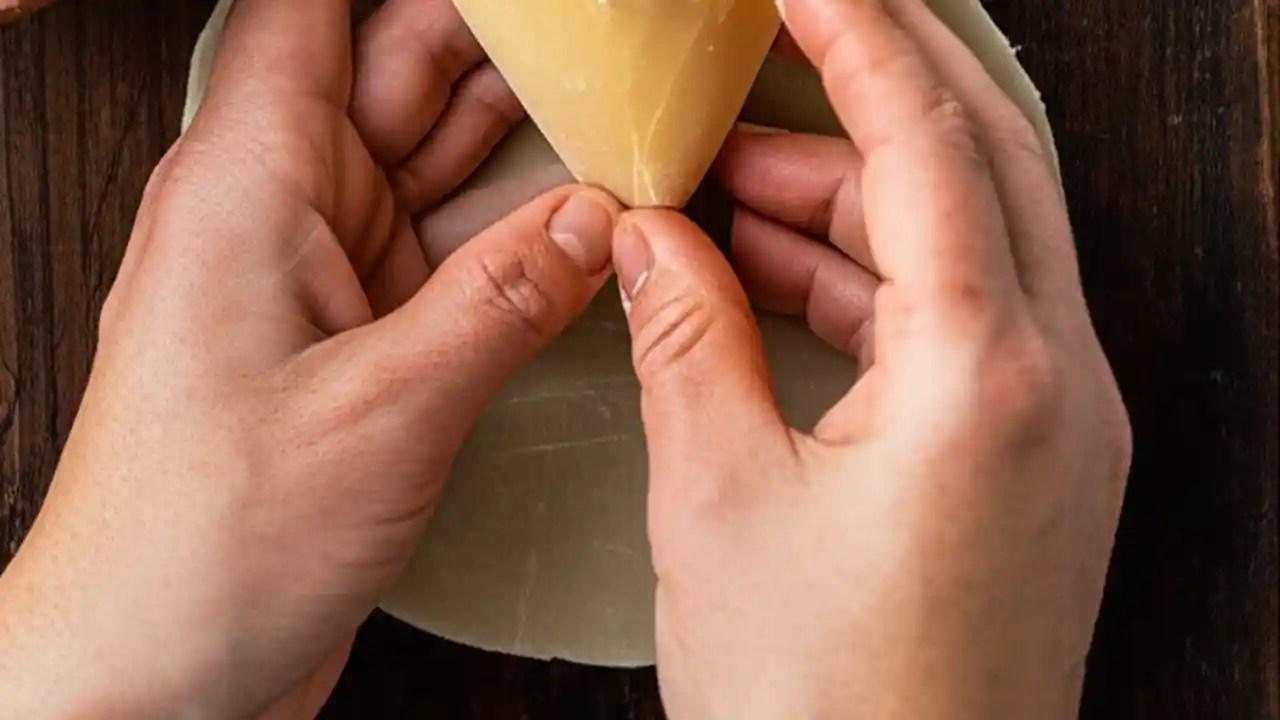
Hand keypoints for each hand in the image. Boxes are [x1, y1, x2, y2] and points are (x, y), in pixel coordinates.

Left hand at [0, 0, 620, 715]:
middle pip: (399, 73)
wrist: (152, 669)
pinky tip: (584, 231)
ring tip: (619, 118)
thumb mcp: (386, 405)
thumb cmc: (205, 544)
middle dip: (504, 45)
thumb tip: (600, 219)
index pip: (316, 8)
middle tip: (603, 44)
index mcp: (251, 184)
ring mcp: (319, 275)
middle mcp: (281, 211)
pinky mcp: (353, 339)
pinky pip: (448, 255)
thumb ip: (506, 298)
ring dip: (523, 144)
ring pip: (434, 165)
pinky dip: (515, 242)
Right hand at [614, 0, 1130, 716]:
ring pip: (967, 248)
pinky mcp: (1032, 467)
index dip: (859, 39)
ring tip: (727, 188)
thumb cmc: (815, 702)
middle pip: (983, 168)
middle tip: (770, 52)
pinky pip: (960, 325)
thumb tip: (649, 232)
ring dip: (851, 202)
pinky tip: (774, 277)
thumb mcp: (717, 501)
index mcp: (991, 377)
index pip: (931, 143)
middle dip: (873, 92)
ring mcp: (1061, 427)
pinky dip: (870, 284)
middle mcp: (1061, 386)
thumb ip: (684, 337)